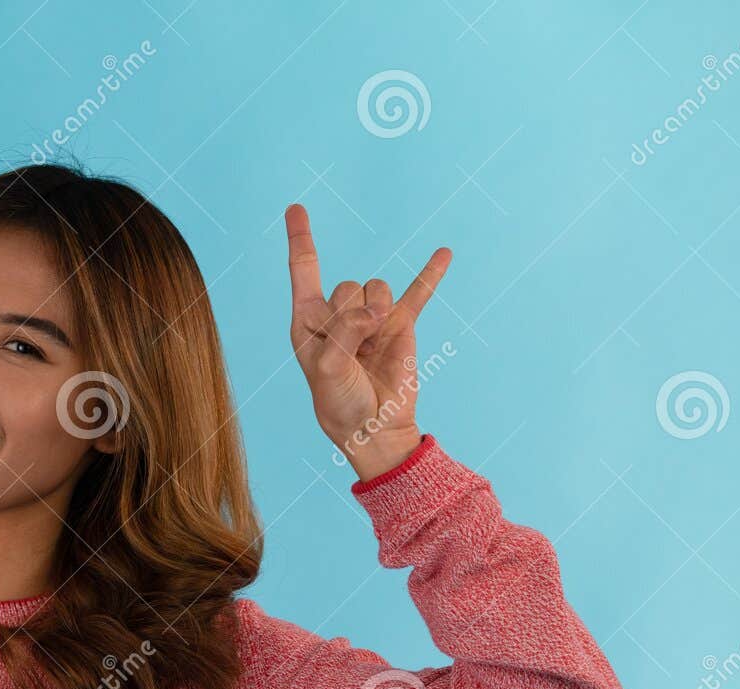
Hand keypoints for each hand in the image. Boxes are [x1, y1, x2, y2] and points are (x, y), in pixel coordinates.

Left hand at [284, 203, 450, 481]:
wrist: (375, 427)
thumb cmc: (340, 402)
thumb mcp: (328, 368)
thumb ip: (345, 332)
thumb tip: (376, 310)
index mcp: (308, 322)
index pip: (304, 272)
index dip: (301, 240)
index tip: (296, 209)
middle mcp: (338, 315)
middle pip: (348, 285)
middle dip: (353, 314)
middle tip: (353, 351)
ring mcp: (371, 318)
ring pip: (376, 288)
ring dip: (378, 314)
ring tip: (373, 347)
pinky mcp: (401, 325)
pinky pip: (417, 293)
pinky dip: (430, 274)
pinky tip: (443, 253)